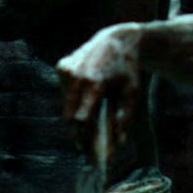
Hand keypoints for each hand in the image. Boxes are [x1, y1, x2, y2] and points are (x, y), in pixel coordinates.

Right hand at [58, 24, 141, 140]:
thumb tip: (118, 144)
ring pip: (66, 104)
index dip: (84, 136)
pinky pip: (65, 92)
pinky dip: (73, 101)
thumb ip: (124, 118)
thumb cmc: (126, 70)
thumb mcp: (131, 92)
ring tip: (85, 132)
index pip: (82, 118)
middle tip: (85, 148)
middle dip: (78, 132)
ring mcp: (66, 70)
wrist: (116, 40)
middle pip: (70, 115)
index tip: (88, 151)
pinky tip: (84, 104)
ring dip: (75, 117)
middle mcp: (76, 76)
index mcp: (95, 83)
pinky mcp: (61, 66)